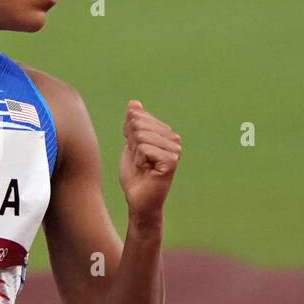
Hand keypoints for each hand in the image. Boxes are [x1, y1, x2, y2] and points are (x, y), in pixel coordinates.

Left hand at [118, 100, 181, 224]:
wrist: (138, 200)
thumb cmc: (135, 175)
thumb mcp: (130, 145)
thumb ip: (132, 124)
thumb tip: (134, 103)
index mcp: (166, 133)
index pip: (137, 117)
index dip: (128, 135)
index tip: (135, 151)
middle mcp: (174, 139)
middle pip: (138, 124)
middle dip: (131, 143)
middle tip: (139, 161)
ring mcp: (175, 149)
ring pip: (141, 136)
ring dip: (135, 153)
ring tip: (143, 166)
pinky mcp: (171, 161)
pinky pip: (144, 148)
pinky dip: (138, 161)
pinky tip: (146, 171)